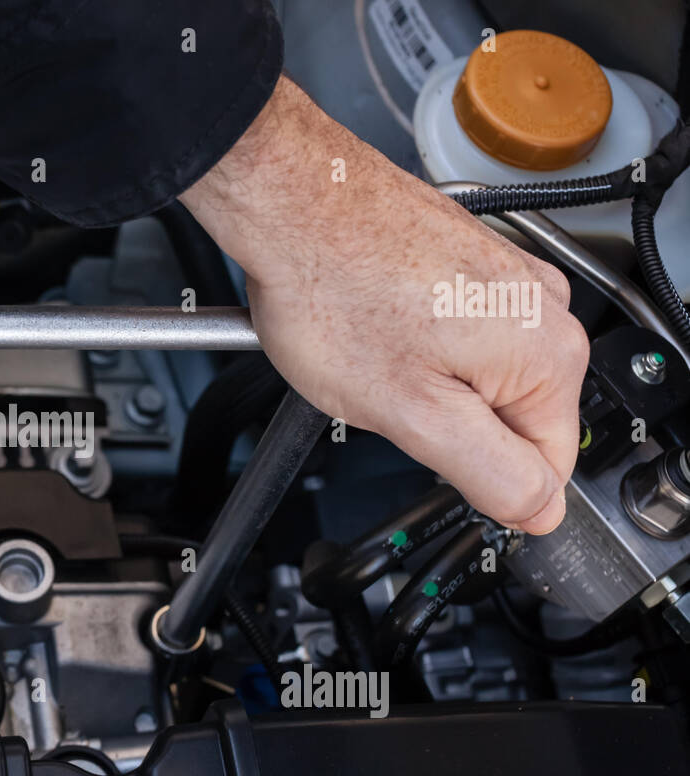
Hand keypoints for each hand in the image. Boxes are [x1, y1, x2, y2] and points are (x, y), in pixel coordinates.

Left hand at [182, 76, 586, 534]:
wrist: (289, 201)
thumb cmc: (334, 292)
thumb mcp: (414, 415)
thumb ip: (491, 473)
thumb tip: (541, 511)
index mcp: (548, 355)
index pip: (546, 467)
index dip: (484, 482)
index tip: (430, 454)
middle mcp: (541, 307)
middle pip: (508, 419)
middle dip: (447, 426)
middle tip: (389, 394)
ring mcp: (503, 277)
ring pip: (473, 377)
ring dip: (422, 383)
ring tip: (372, 351)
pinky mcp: (465, 260)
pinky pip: (451, 333)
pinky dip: (408, 341)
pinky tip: (370, 325)